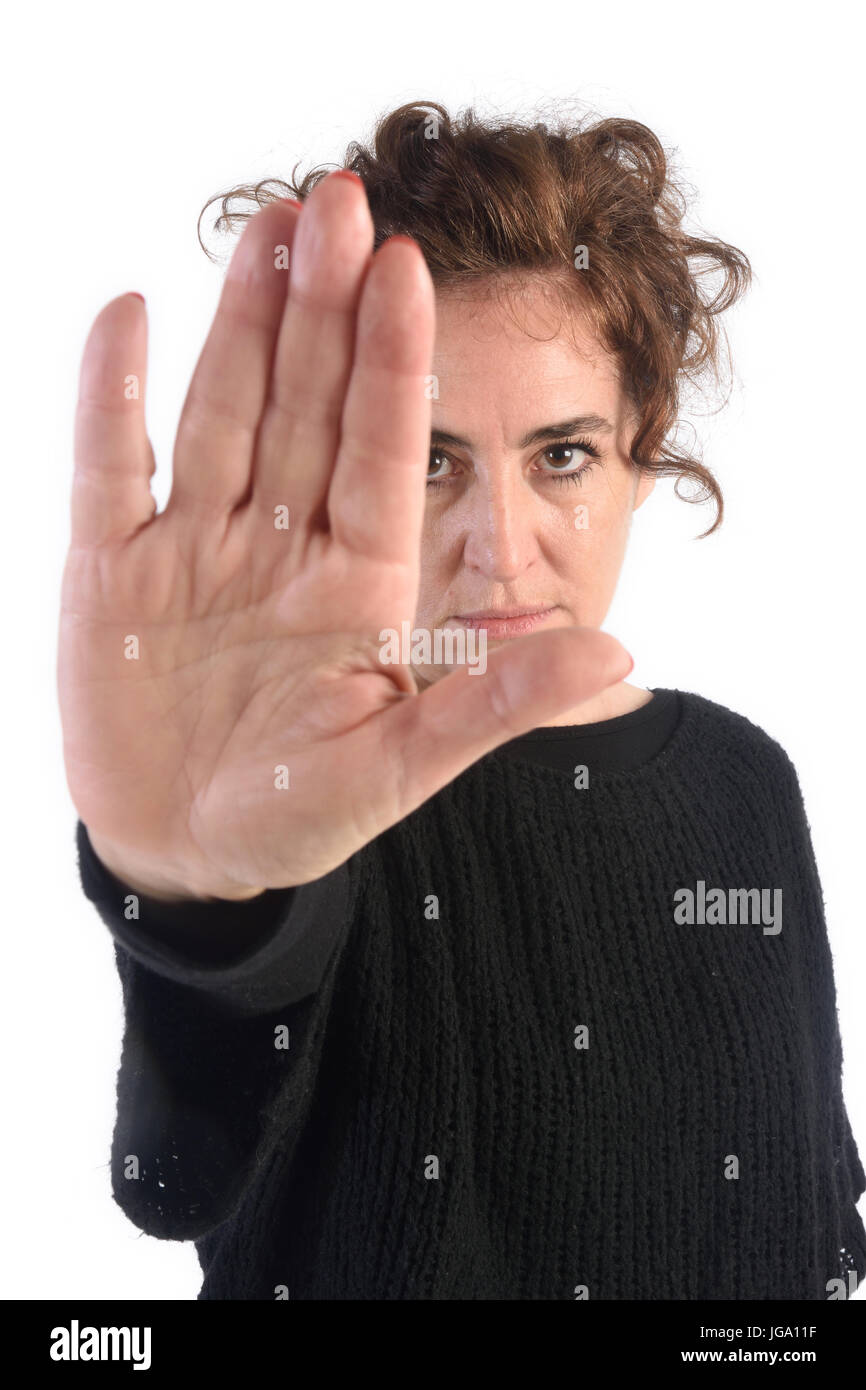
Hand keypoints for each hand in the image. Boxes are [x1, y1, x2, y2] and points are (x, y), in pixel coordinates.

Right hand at [58, 172, 630, 900]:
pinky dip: (114, 396)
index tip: (414, 268)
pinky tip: (131, 316)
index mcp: (359, 582)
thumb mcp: (400, 768)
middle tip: (341, 201)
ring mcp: (196, 549)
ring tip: (267, 227)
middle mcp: (282, 546)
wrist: (185, 853)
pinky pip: (111, 466)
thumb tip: (615, 655)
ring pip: (222, 413)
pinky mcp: (114, 569)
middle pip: (307, 406)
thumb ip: (492, 706)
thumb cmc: (295, 815)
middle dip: (325, 308)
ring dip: (241, 322)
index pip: (384, 451)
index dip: (396, 361)